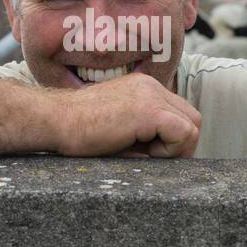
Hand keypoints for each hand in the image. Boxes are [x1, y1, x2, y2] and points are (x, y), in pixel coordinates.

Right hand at [48, 73, 200, 157]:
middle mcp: (151, 86)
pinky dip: (170, 151)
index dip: (174, 140)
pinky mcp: (148, 110)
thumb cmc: (77, 131)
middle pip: (193, 119)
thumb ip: (144, 133)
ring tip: (144, 155)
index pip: (180, 113)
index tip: (151, 154)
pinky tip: (142, 153)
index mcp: (144, 88)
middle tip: (154, 160)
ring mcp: (151, 95)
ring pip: (192, 126)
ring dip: (175, 149)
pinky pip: (183, 133)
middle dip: (181, 146)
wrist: (53, 120)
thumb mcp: (119, 128)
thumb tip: (172, 155)